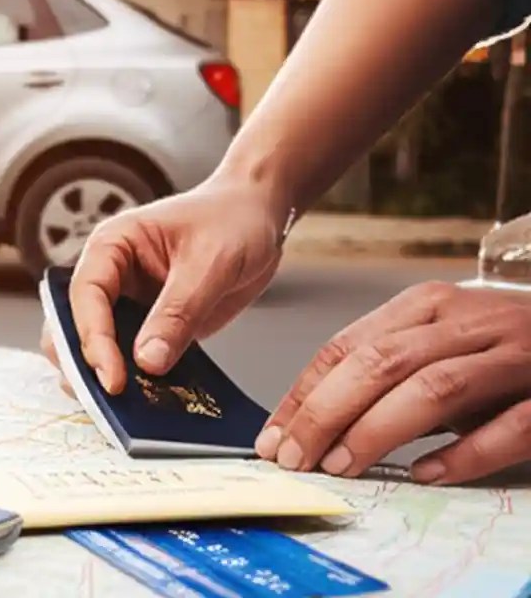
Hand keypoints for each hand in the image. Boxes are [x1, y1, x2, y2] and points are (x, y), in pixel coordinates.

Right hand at [40, 178, 286, 393]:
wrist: (258, 215)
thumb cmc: (231, 219)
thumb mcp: (210, 262)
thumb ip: (178, 312)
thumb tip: (148, 361)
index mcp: (110, 247)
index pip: (85, 297)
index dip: (92, 340)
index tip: (112, 378)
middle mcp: (110, 278)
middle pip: (74, 328)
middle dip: (85, 364)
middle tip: (110, 400)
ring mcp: (127, 305)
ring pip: (97, 350)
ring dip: (108, 377)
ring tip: (129, 408)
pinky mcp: (150, 328)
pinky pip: (134, 360)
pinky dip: (140, 383)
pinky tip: (155, 401)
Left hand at [255, 282, 530, 484]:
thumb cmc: (506, 347)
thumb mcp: (440, 347)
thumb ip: (388, 374)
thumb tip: (313, 421)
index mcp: (429, 305)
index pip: (347, 345)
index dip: (304, 393)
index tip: (274, 435)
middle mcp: (469, 321)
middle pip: (380, 363)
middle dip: (328, 413)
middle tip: (297, 456)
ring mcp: (516, 354)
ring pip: (434, 387)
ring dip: (379, 430)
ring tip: (343, 465)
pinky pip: (509, 424)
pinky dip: (463, 452)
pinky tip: (427, 474)